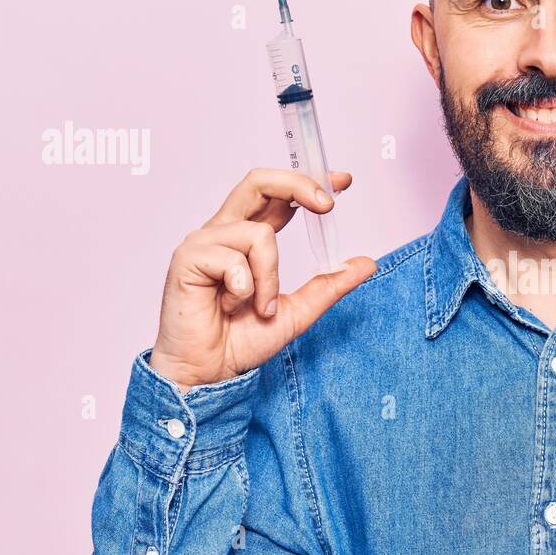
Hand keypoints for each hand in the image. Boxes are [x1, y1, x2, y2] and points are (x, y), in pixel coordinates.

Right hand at [149, 168, 376, 392]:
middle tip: (327, 205)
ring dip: (271, 278)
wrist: (209, 373)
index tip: (342, 181)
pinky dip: (246, 289)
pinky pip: (235, 260)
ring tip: (259, 307)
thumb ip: (329, 285)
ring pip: (260, 234)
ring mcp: (204, 243)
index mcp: (246, 238)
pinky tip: (229, 306)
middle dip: (297, 185)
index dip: (308, 181)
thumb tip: (367, 263)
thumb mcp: (298, 311)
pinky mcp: (188, 258)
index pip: (277, 195)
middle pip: (259, 181)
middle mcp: (224, 232)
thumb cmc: (241, 341)